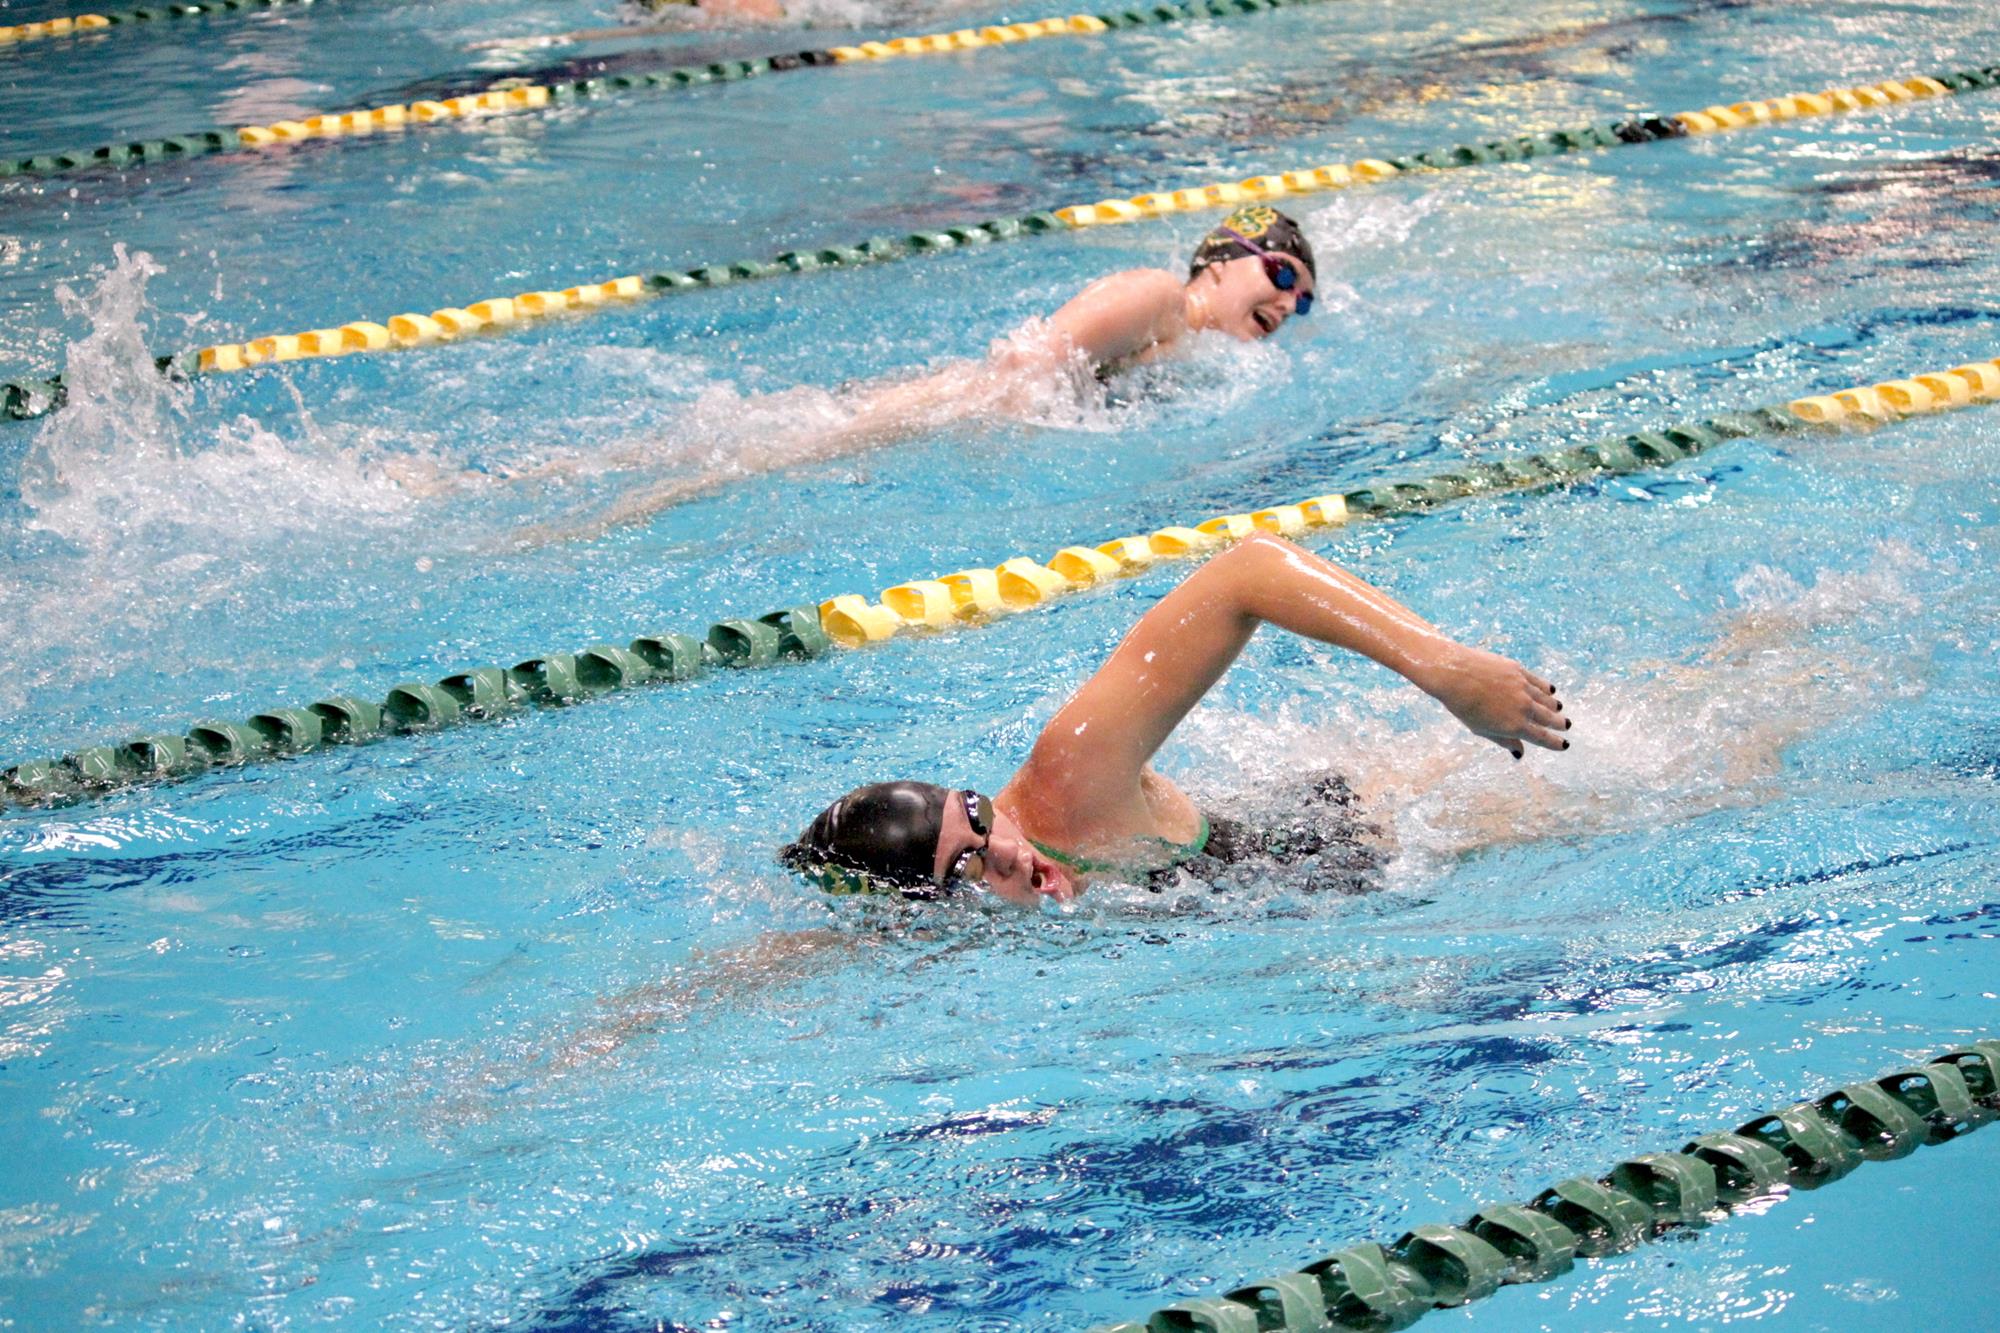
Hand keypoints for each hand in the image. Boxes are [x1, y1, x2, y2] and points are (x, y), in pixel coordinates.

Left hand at [1417, 643, 1568, 757]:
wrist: (1454, 674)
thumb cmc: (1463, 706)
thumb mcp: (1481, 729)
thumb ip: (1504, 741)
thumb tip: (1520, 753)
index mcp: (1515, 726)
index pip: (1542, 737)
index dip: (1555, 742)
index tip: (1564, 745)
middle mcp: (1523, 708)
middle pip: (1549, 718)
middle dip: (1559, 724)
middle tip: (1565, 725)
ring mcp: (1523, 688)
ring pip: (1546, 699)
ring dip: (1554, 706)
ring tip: (1558, 709)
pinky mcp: (1519, 671)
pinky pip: (1539, 682)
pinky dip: (1546, 688)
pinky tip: (1551, 690)